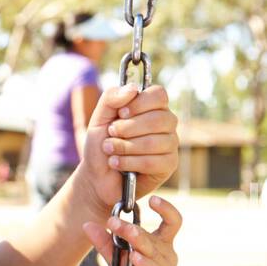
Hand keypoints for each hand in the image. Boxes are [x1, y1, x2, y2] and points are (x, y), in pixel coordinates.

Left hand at [80, 82, 178, 212]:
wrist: (96, 176)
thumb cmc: (101, 145)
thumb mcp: (99, 118)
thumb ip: (111, 98)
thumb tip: (133, 89)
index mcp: (152, 107)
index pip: (159, 95)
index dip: (140, 103)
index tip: (121, 114)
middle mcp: (166, 123)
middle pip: (158, 118)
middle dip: (128, 128)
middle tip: (111, 134)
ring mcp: (170, 144)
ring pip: (154, 141)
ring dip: (125, 147)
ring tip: (110, 150)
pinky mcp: (168, 165)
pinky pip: (153, 162)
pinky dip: (130, 163)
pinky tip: (117, 164)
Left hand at [84, 193, 180, 265]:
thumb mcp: (116, 260)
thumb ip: (105, 243)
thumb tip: (87, 224)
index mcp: (161, 244)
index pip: (173, 221)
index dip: (167, 209)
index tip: (153, 199)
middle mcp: (167, 254)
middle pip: (152, 235)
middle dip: (131, 227)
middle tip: (113, 221)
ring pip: (153, 250)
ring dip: (137, 240)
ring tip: (125, 232)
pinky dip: (144, 263)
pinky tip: (135, 257)